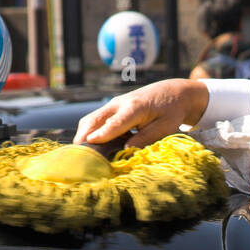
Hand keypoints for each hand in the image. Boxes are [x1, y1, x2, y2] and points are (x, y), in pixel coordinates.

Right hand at [73, 78, 209, 148]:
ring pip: (91, 120)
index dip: (102, 134)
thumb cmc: (171, 111)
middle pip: (93, 120)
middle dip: (83, 137)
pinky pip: (96, 121)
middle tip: (77, 157)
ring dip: (84, 136)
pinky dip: (91, 133)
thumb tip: (125, 149)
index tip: (89, 143)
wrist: (172, 92)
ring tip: (81, 155)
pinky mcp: (112, 109)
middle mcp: (119, 104)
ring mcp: (113, 105)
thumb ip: (146, 138)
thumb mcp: (165, 127)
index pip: (114, 123)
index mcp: (135, 107)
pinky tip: (93, 148)